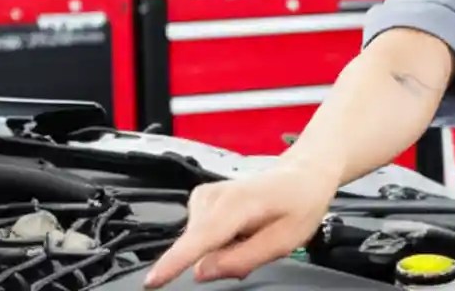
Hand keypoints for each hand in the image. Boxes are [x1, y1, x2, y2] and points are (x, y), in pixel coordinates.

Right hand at [143, 157, 341, 287]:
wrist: (301, 175)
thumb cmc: (298, 204)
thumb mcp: (283, 242)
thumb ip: (240, 259)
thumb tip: (200, 272)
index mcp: (238, 204)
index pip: (200, 239)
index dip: (175, 263)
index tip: (153, 280)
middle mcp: (215, 195)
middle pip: (198, 247)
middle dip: (221, 259)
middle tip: (256, 244)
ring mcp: (205, 195)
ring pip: (198, 243)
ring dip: (222, 248)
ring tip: (252, 232)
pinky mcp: (200, 199)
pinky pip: (199, 234)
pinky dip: (218, 238)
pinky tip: (240, 228)